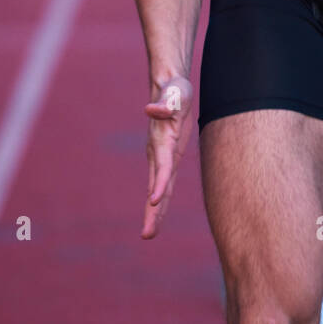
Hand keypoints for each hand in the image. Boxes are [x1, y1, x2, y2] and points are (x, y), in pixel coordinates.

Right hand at [142, 74, 194, 238]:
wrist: (170, 88)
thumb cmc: (175, 90)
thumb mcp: (175, 93)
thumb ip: (165, 103)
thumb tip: (152, 109)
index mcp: (162, 141)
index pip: (162, 165)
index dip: (159, 182)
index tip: (154, 200)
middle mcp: (159, 153)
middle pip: (156, 185)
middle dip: (153, 210)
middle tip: (147, 234)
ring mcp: (162, 157)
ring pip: (159, 189)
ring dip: (155, 212)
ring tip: (149, 235)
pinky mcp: (169, 158)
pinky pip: (166, 183)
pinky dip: (162, 200)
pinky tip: (158, 214)